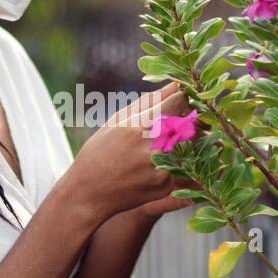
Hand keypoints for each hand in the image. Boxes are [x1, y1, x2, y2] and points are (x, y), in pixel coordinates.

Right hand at [62, 82, 194, 223]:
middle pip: (189, 123)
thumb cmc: (100, 151)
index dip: (180, 100)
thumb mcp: (118, 121)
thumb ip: (148, 102)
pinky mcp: (165, 185)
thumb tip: (174, 85)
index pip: (179, 102)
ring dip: (181, 141)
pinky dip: (173, 162)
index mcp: (139, 125)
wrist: (88, 192)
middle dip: (184, 121)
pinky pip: (180, 165)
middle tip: (171, 124)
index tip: (175, 102)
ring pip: (189, 145)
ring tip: (160, 144)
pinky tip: (153, 165)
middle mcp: (153, 147)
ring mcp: (161, 168)